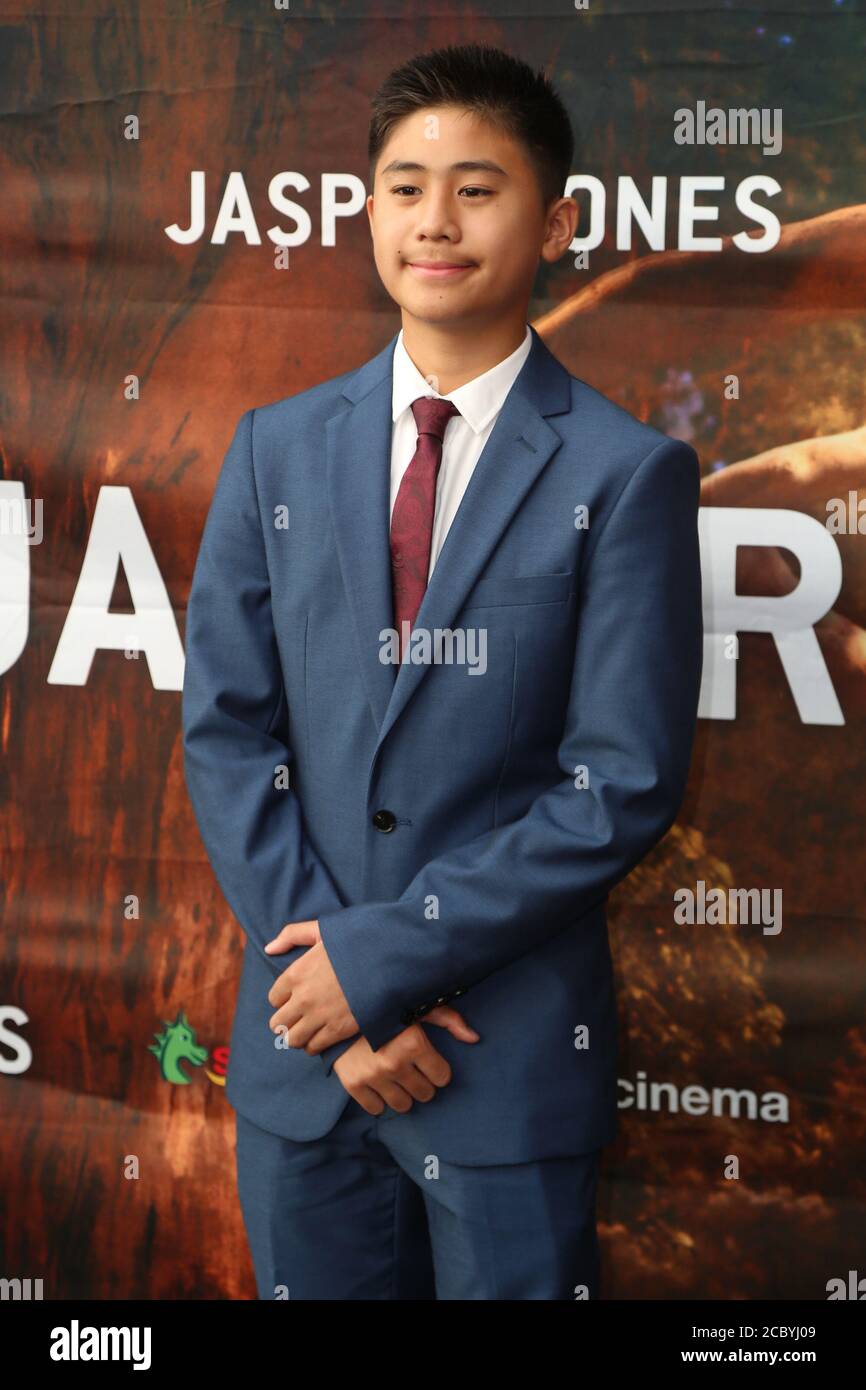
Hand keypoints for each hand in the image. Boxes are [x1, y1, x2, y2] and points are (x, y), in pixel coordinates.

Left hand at [265, 919, 359, 1053]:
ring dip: (298, 1036)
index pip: (274, 998)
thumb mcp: (322, 930)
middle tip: (297, 1019)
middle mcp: (302, 998)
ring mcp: (319, 1017)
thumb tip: (269, 948)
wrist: (386, 961)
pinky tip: (321, 1036)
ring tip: (307, 1030)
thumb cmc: (355, 943)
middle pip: (278, 1024)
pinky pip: (313, 1047)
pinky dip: (314, 1045)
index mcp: (296, 974)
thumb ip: (292, 934)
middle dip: (286, 1022)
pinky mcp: (337, 1030)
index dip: (283, 999)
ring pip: (292, 1040)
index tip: (294, 998)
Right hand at [333, 1005, 479, 1114]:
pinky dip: (380, 1100)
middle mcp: (394, 1063)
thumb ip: (449, 1019)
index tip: (430, 1061)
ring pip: (403, 1105)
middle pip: (425, 1094)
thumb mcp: (418, 1005)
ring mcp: (373, 1076)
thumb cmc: (385, 1006)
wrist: (339, 1006)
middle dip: (423, 1082)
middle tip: (414, 1069)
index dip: (438, 1069)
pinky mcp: (353, 1084)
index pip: (442, 1076)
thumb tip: (474, 1038)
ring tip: (398, 1077)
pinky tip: (380, 1083)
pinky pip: (376, 1109)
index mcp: (413, 1043)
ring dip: (404, 1093)